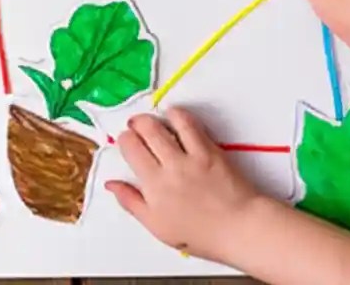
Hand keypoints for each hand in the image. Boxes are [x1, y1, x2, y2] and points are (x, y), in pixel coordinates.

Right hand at [105, 108, 271, 263]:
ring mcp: (191, 156)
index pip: (130, 148)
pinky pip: (191, 124)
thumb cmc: (200, 233)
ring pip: (167, 122)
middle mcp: (170, 166)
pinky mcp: (210, 149)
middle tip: (137, 126)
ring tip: (156, 119)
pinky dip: (180, 116)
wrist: (238, 227)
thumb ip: (131, 201)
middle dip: (137, 123)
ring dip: (157, 116)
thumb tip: (112, 184)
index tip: (127, 141)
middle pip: (146, 130)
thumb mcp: (157, 226)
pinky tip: (177, 118)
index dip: (125, 139)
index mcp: (153, 186)